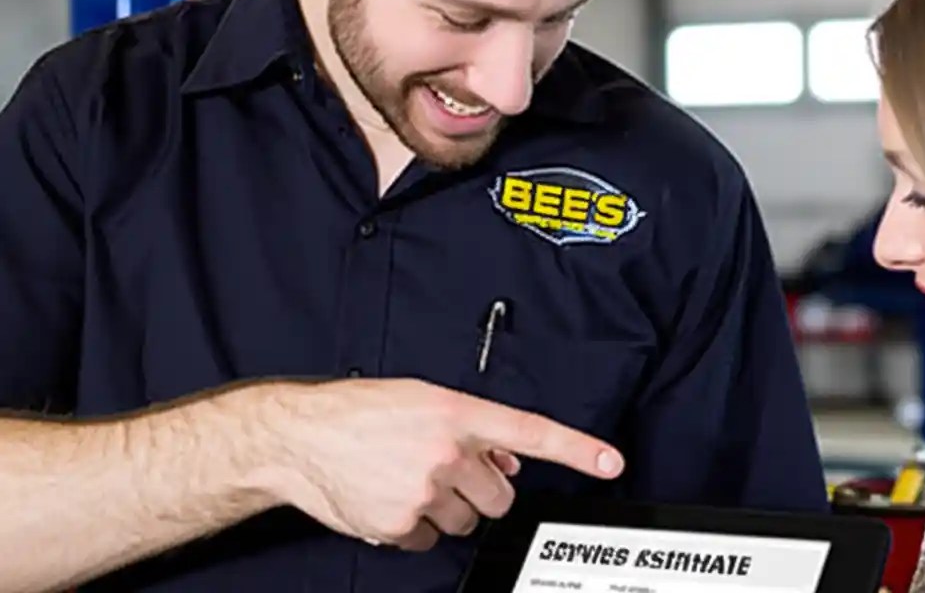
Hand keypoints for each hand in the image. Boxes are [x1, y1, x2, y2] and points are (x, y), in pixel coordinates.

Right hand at [265, 378, 623, 550]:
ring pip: (466, 520)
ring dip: (446, 508)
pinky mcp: (400, 523)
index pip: (531, 433)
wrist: (298, 437)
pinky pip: (428, 540)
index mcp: (457, 413)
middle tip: (445, 472)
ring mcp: (424, 491)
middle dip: (480, 489)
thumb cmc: (358, 412)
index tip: (610, 463)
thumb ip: (471, 427)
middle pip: (500, 495)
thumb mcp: (422, 401)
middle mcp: (446, 452)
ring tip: (407, 479)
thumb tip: (507, 456)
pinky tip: (389, 498)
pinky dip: (413, 527)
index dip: (577, 450)